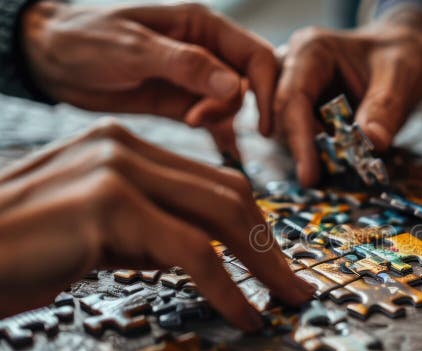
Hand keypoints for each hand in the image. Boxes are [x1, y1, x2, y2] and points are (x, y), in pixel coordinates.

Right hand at [0, 120, 313, 328]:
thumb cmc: (15, 254)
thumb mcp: (93, 232)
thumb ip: (143, 230)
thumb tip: (201, 254)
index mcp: (121, 147)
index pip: (212, 182)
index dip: (254, 226)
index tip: (275, 261)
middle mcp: (122, 147)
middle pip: (227, 194)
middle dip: (269, 245)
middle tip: (294, 285)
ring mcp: (115, 171)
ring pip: (220, 217)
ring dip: (262, 266)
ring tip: (284, 301)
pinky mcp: (107, 206)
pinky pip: (192, 252)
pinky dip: (227, 288)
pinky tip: (243, 313)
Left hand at [21, 2, 279, 156]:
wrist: (49, 59)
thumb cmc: (85, 38)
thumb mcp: (135, 47)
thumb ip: (186, 65)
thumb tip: (233, 85)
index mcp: (202, 26)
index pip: (256, 56)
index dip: (267, 88)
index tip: (262, 122)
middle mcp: (206, 51)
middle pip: (249, 83)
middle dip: (237, 106)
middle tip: (202, 120)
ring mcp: (194, 79)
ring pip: (232, 104)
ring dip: (220, 119)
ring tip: (188, 122)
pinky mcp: (181, 103)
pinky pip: (212, 120)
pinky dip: (218, 134)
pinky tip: (218, 148)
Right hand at [274, 8, 421, 185]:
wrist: (403, 51)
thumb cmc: (401, 54)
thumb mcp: (401, 75)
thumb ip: (386, 108)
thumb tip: (373, 142)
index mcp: (312, 50)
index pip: (293, 98)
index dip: (299, 140)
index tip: (310, 176)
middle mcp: (295, 67)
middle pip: (282, 118)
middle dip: (303, 150)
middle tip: (329, 178)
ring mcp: (296, 88)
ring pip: (287, 132)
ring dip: (311, 154)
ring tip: (342, 167)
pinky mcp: (304, 108)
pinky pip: (301, 137)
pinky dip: (318, 153)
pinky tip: (340, 161)